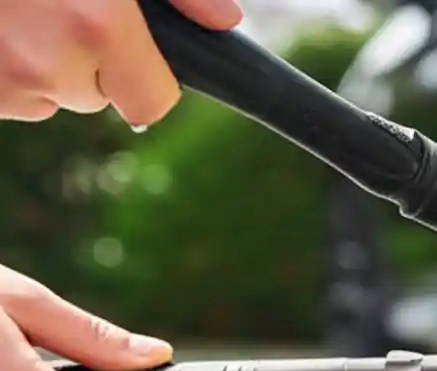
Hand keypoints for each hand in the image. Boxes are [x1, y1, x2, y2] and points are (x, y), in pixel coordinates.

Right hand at [0, 0, 242, 124]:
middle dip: (82, 60)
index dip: (146, 79)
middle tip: (52, 2)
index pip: (151, 104)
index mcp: (97, 26)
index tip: (131, 52)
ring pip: (40, 94)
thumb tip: (224, 22)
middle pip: (91, 96)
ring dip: (32, 59)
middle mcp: (47, 63)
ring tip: (13, 4)